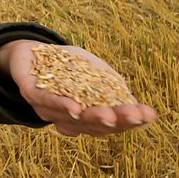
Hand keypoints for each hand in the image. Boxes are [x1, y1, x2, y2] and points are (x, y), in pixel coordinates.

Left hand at [0, 40, 157, 136]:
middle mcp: (68, 119)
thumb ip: (114, 89)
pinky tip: (74, 108)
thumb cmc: (68, 65)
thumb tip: (140, 109)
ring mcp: (48, 109)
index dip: (130, 121)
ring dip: (90, 116)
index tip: (148, 114)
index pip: (111, 123)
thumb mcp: (97, 73)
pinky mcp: (30, 93)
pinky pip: (45, 102)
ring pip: (70, 117)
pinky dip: (60, 105)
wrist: (30, 52)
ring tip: (107, 115)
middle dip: (114, 121)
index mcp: (86, 116)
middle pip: (92, 125)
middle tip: (132, 116)